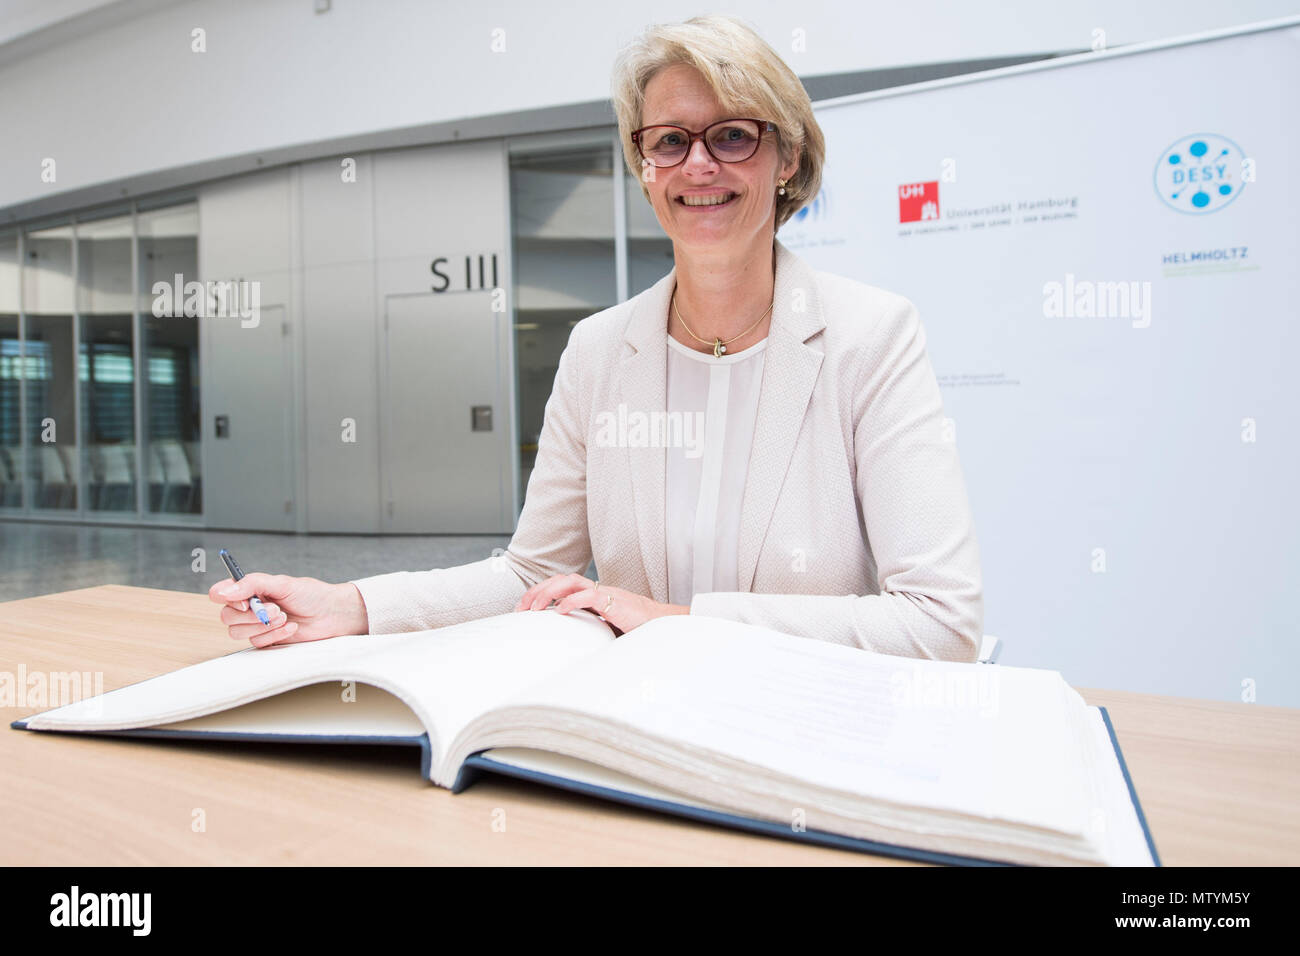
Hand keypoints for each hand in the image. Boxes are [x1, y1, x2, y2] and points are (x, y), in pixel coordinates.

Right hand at [208, 574, 368, 647]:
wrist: (332, 615)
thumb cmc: (311, 595)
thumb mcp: (282, 583)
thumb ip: (252, 584)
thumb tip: (226, 591)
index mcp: (251, 589)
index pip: (220, 593)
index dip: (225, 597)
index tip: (245, 602)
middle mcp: (250, 607)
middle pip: (226, 616)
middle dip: (251, 615)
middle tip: (276, 609)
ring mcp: (257, 625)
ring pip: (237, 632)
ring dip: (263, 626)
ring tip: (284, 616)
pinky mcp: (267, 640)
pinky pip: (257, 643)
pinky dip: (275, 635)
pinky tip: (291, 627)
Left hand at [513, 573, 687, 634]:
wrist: (663, 627)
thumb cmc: (637, 632)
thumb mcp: (605, 634)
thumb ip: (588, 635)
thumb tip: (565, 654)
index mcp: (593, 597)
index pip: (561, 586)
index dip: (540, 594)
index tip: (524, 609)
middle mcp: (597, 591)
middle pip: (561, 580)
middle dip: (538, 591)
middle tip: (521, 607)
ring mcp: (606, 594)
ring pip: (570, 581)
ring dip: (549, 592)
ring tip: (535, 607)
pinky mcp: (615, 601)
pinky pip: (589, 596)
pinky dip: (571, 601)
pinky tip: (559, 611)